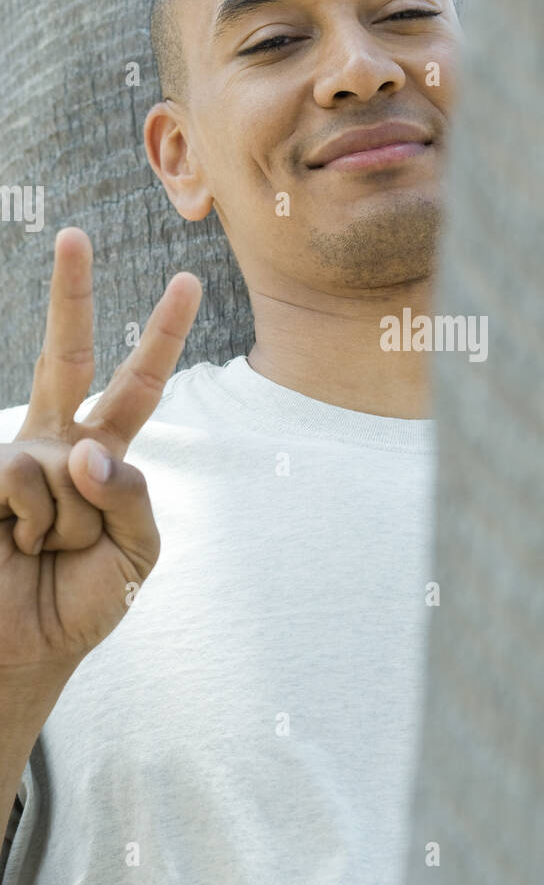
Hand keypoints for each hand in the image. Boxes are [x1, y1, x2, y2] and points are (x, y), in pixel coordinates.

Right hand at [0, 227, 200, 684]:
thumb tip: (86, 450)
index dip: (161, 336)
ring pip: (66, 459)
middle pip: (64, 357)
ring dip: (69, 520)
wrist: (21, 651)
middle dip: (71, 293)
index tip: (185, 283)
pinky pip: (29, 478)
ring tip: (43, 551)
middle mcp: (55, 446)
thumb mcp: (137, 553)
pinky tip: (13, 546)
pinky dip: (35, 523)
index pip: (137, 386)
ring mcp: (15, 458)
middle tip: (75, 233)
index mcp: (100, 456)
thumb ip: (132, 496)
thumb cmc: (80, 602)